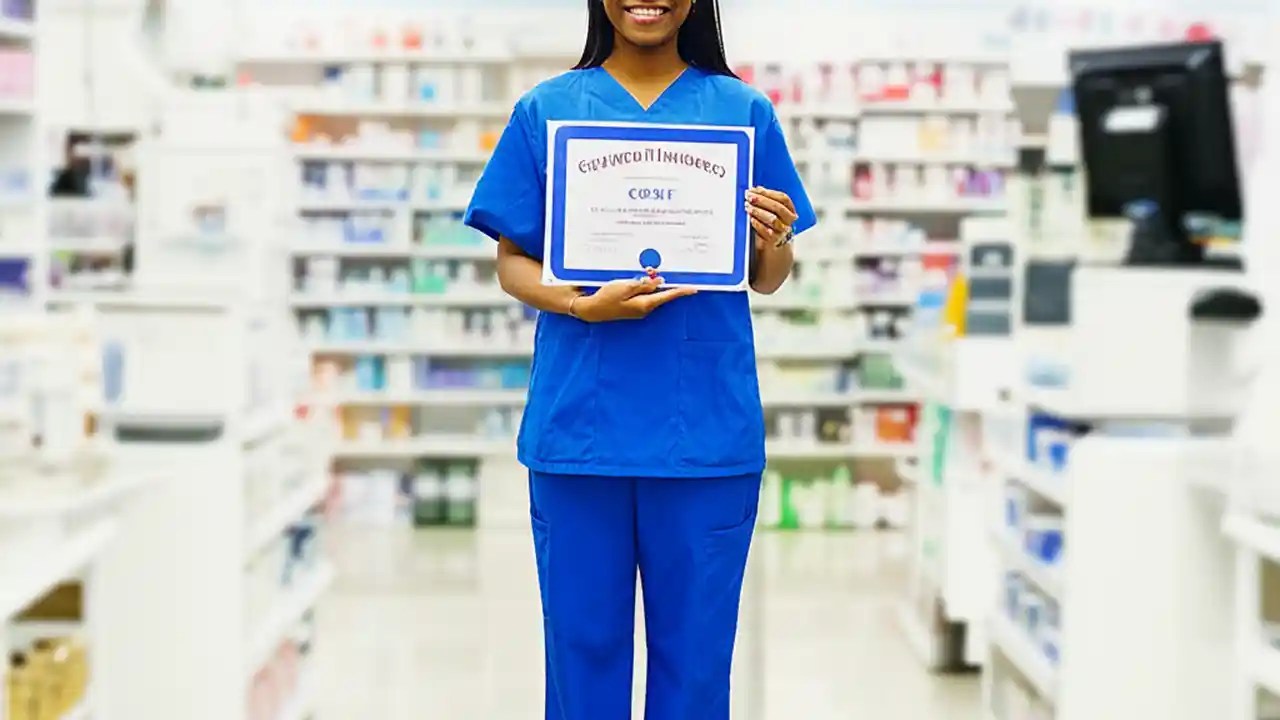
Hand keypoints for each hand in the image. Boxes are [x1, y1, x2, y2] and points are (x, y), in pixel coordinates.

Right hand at [573, 275, 696, 321]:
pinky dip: (643, 286)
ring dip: (650, 282)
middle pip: (660, 292)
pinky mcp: (634, 306)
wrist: (593, 309)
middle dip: (660, 280)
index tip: (694, 289)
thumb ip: (644, 284)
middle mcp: (646, 308)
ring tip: (643, 273)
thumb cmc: (607, 297)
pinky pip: (644, 294)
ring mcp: (640, 308)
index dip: (681, 291)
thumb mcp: (625, 286)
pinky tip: (637, 280)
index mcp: (645, 304)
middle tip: (653, 269)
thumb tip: (658, 282)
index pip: (667, 295)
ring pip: (651, 292)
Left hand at [745, 187, 797, 249]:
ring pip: (773, 219)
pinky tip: (751, 219)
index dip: (768, 192)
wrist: (772, 248)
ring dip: (759, 211)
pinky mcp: (773, 241)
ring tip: (748, 207)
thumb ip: (766, 201)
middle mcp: (788, 221)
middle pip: (778, 208)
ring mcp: (782, 231)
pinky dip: (757, 224)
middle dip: (762, 200)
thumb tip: (756, 190)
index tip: (755, 189)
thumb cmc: (770, 227)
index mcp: (790, 211)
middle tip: (750, 197)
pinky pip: (766, 231)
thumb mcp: (772, 212)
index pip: (783, 198)